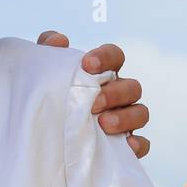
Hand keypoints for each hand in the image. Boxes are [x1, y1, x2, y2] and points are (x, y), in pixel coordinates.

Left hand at [36, 30, 149, 157]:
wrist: (43, 137)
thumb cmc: (49, 98)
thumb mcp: (43, 74)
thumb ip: (48, 51)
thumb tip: (59, 40)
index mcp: (102, 74)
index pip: (115, 56)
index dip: (106, 57)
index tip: (87, 64)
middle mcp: (118, 95)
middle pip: (131, 87)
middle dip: (115, 93)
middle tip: (93, 104)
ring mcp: (125, 119)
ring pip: (140, 112)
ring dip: (126, 117)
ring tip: (104, 124)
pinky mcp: (125, 146)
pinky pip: (142, 144)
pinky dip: (138, 144)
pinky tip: (127, 146)